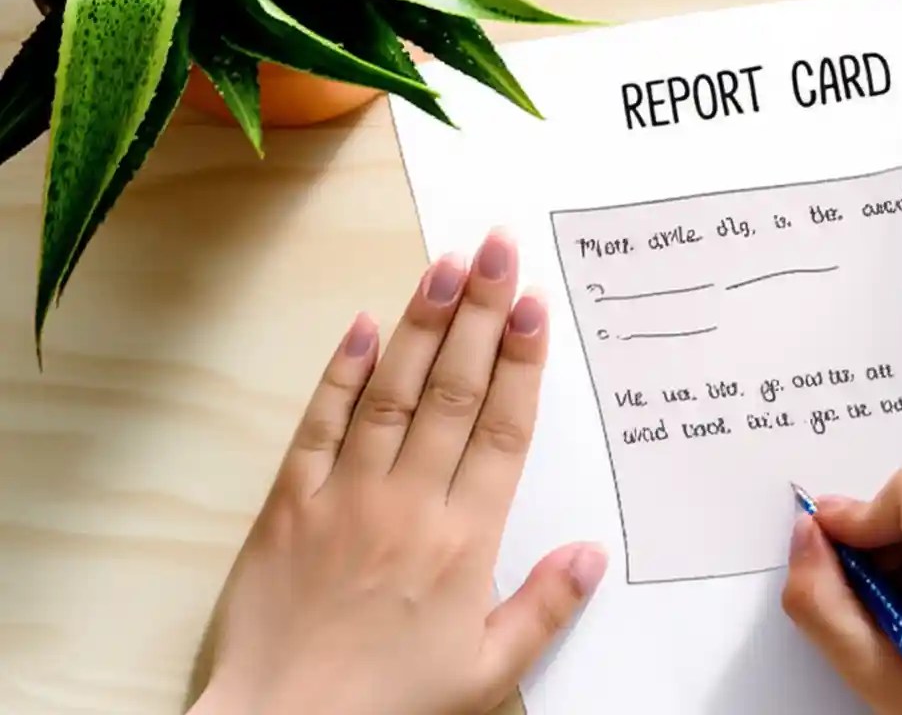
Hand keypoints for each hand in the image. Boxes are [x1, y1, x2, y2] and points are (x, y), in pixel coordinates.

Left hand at [187, 230, 606, 714]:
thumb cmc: (391, 703)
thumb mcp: (486, 671)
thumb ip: (545, 608)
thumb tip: (592, 552)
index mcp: (464, 540)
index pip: (503, 430)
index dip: (521, 362)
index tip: (534, 307)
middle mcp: (409, 501)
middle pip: (455, 391)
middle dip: (481, 314)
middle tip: (498, 250)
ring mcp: (346, 493)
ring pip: (394, 392)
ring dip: (423, 324)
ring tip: (447, 265)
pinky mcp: (291, 500)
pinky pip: (320, 422)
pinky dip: (343, 372)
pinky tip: (366, 324)